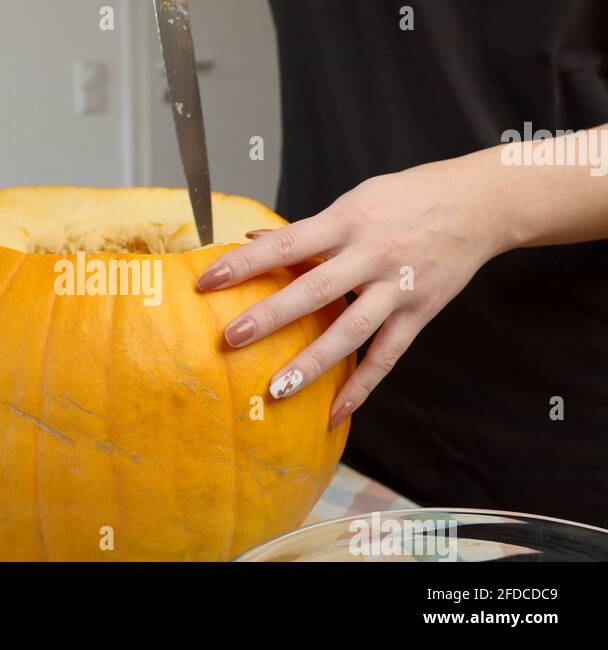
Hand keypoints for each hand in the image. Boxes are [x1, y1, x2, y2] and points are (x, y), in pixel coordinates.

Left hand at [197, 156, 514, 427]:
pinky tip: (335, 412)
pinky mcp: (420, 312)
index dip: (245, 263)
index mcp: (347, 221)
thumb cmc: (407, 197)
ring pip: (352, 330)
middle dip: (272, 315)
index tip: (206, 281)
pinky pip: (388, 355)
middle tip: (231, 339)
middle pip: (315, 290)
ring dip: (314, 362)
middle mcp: (372, 255)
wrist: (481, 203)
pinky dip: (362, 386)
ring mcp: (398, 287)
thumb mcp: (355, 200)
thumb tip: (252, 241)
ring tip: (277, 389)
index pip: (286, 244)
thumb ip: (306, 229)